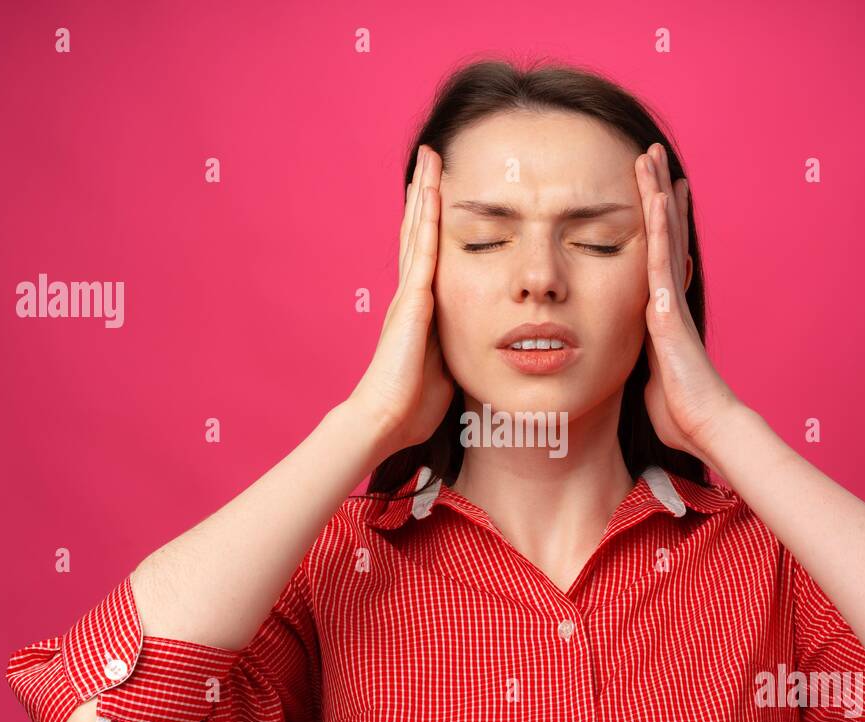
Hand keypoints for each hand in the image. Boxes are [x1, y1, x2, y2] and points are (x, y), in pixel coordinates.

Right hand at [346, 144, 455, 457]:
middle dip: (426, 195)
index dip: (433, 223)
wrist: (386, 421)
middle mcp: (412, 294)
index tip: (442, 192)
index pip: (428, 255)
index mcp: (421, 310)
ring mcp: (409, 295)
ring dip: (424, 194)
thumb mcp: (446, 369)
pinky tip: (431, 193)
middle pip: (419, 233)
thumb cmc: (414, 406)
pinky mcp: (411, 303)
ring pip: (418, 232)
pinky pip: (423, 253)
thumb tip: (478, 346)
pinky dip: (427, 221)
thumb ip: (456, 349)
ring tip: (430, 158)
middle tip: (432, 158)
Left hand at [635, 143, 739, 459]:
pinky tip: (657, 196)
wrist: (707, 427)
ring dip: (656, 194)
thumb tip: (642, 370)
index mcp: (663, 315)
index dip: (660, 224)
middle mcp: (669, 298)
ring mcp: (670, 300)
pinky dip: (660, 226)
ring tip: (650, 155)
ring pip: (663, 236)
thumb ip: (647, 366)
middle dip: (658, 194)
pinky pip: (660, 260)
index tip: (658, 193)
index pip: (659, 258)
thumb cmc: (682, 415)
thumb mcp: (653, 384)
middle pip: (665, 235)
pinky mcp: (667, 310)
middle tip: (652, 155)